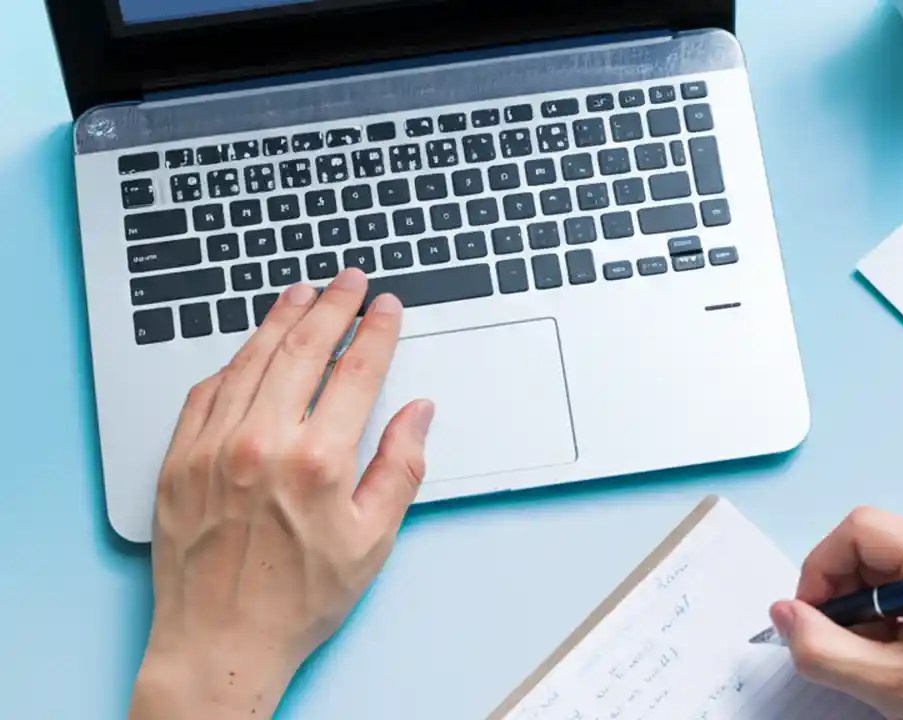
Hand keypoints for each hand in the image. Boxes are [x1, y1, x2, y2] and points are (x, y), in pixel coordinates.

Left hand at [129, 270, 432, 719]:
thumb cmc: (297, 601)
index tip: (385, 306)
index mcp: (318, 462)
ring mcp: (213, 447)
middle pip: (302, 348)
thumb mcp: (373, 540)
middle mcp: (262, 443)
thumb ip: (401, 467)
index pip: (355, 371)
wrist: (219, 642)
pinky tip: (249, 348)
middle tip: (348, 280)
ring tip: (302, 293)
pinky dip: (233, 361)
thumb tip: (418, 412)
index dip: (375, 330)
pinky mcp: (178, 459)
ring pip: (251, 359)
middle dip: (332, 306)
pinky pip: (206, 391)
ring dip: (280, 319)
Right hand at [770, 508, 902, 719]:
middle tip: (840, 644)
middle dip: (843, 592)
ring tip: (876, 655)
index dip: (821, 569)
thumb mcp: (891, 686)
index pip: (862, 529)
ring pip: (889, 563)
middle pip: (874, 543)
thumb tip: (783, 614)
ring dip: (866, 606)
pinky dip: (891, 612)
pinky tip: (900, 652)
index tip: (809, 617)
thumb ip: (823, 649)